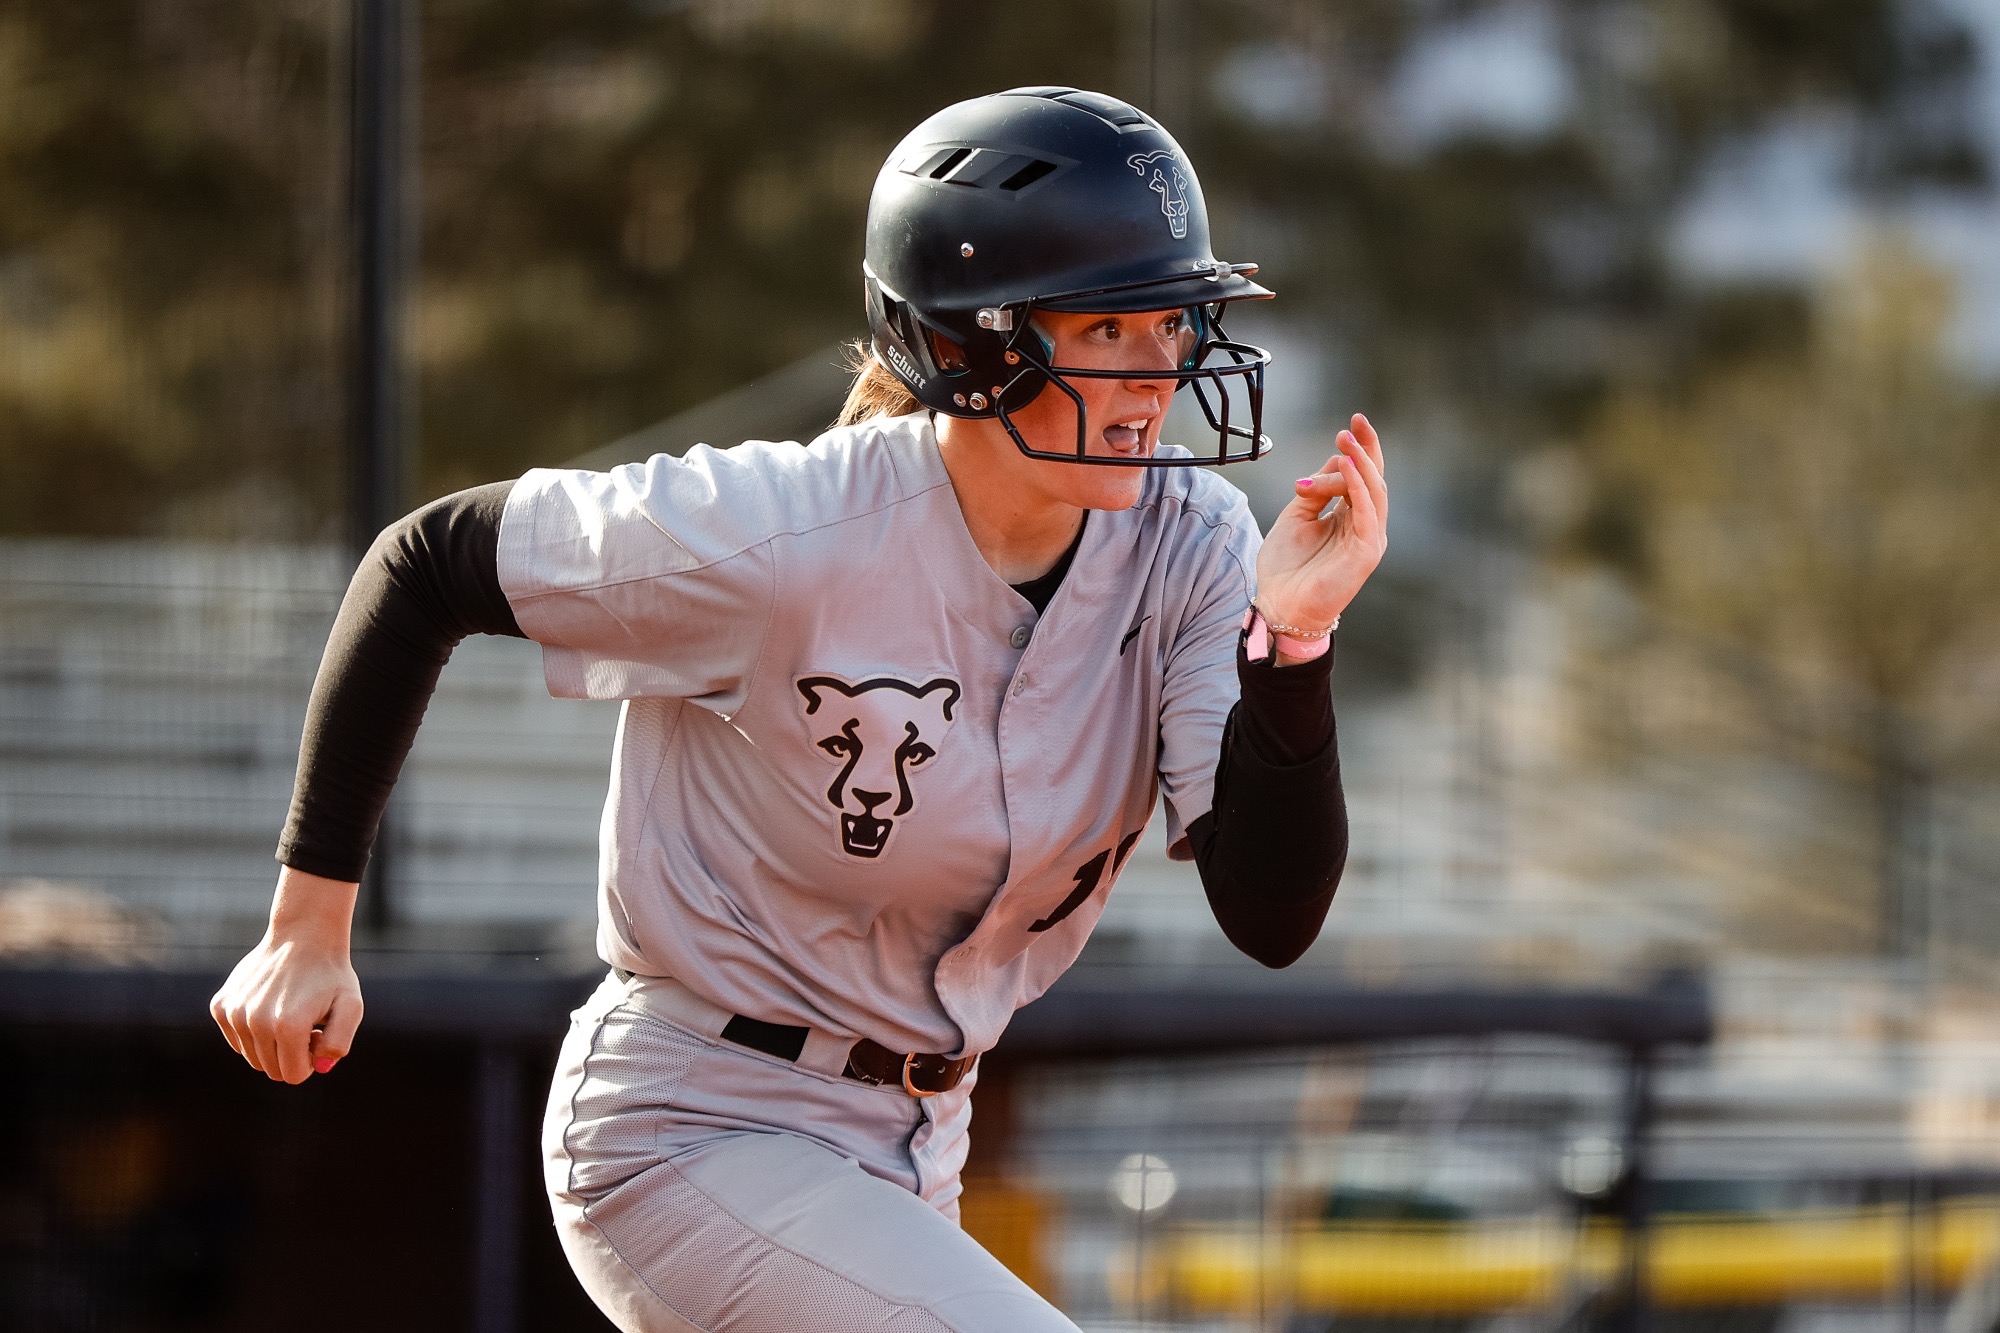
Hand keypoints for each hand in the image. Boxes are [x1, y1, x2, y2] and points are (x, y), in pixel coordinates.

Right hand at [210, 867, 363, 1083]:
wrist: (303, 936)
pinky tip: (270, 1005)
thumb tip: (318, 1068)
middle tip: (306, 1024)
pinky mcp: (220, 1006)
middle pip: (271, 1070)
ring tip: (290, 1013)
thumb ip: (338, 1043)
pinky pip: (237, 1040)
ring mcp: (234, 1013)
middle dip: (291, 1055)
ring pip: (252, 1057)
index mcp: (287, 1027)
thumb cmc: (331, 975)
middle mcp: (255, 1022)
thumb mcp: (351, 1007)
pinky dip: (254, 1032)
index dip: (309, 1061)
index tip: (318, 1035)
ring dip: (273, 1044)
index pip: (292, 1075)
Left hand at [1254, 414, 1387, 655]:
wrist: (1279, 604)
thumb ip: (1316, 489)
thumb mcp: (1296, 516)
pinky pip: (1367, 512)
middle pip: (1374, 478)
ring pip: (1374, 491)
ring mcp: (1368, 539)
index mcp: (1349, 517)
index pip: (1363, 476)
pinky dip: (1358, 487)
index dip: (1362, 448)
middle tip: (1353, 424)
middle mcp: (1364, 526)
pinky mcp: (1366, 552)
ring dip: (1361, 463)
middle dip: (1366, 449)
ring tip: (1346, 441)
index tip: (1352, 423)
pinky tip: (1347, 468)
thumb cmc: (1286, 567)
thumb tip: (1334, 459)